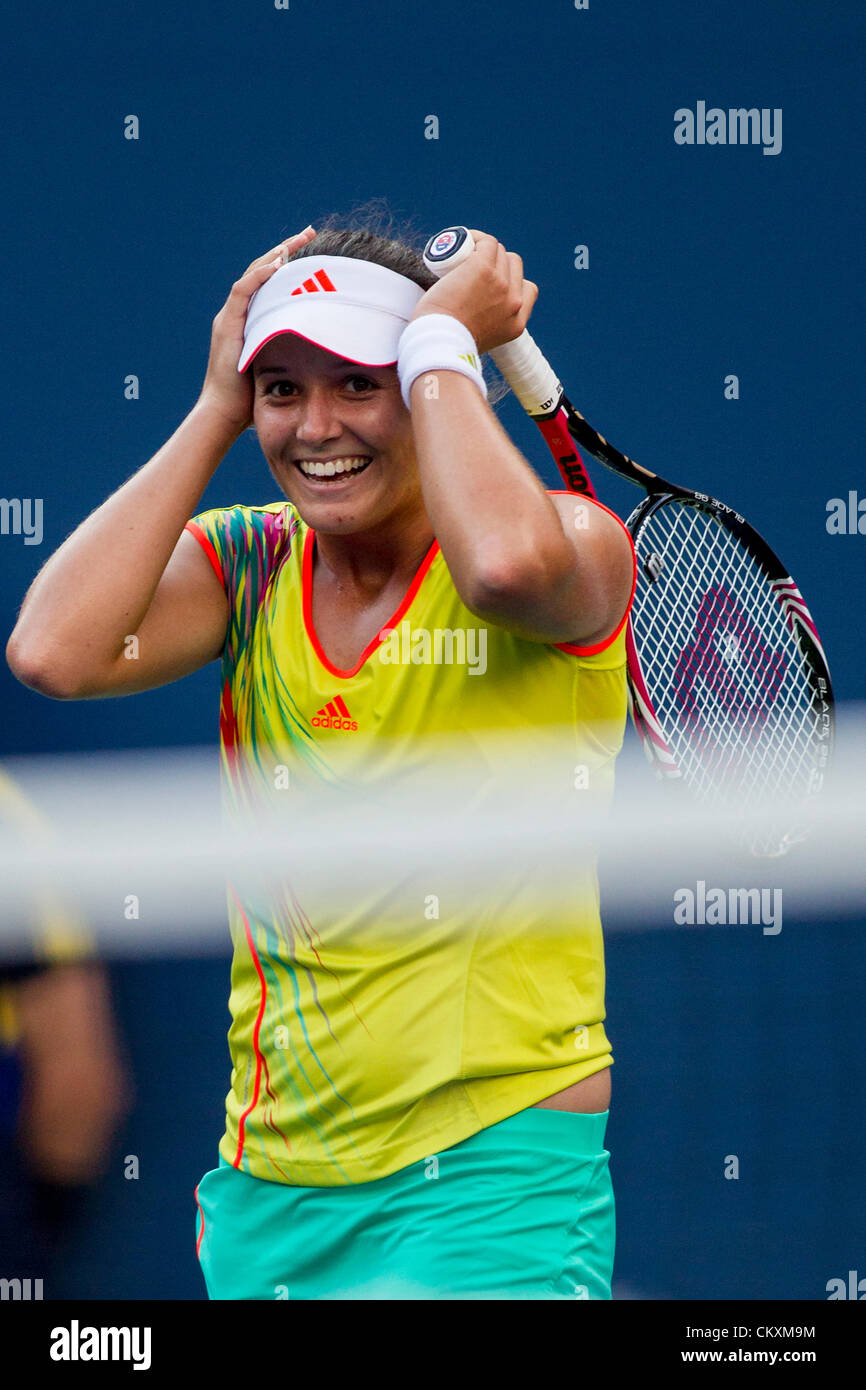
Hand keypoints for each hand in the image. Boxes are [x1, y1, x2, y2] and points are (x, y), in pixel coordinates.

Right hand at [197, 226, 316, 430]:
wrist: (225, 415)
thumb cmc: (252, 401)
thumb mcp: (280, 369)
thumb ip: (296, 355)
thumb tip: (329, 354)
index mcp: (249, 321)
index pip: (270, 284)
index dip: (291, 265)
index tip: (314, 250)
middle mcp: (237, 314)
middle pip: (262, 271)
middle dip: (287, 250)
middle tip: (310, 233)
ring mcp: (230, 317)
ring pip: (253, 275)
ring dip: (276, 256)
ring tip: (298, 241)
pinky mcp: (228, 325)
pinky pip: (244, 291)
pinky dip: (261, 275)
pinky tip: (279, 264)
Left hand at [409, 230, 537, 353]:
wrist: (438, 342)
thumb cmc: (448, 343)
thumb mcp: (480, 341)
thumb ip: (487, 328)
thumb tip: (475, 315)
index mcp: (516, 324)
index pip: (528, 289)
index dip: (511, 281)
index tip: (491, 283)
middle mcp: (513, 302)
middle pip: (513, 265)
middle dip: (496, 262)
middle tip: (472, 267)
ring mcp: (501, 284)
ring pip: (499, 251)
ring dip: (484, 248)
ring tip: (464, 254)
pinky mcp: (483, 268)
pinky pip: (486, 242)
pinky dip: (476, 238)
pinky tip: (464, 242)